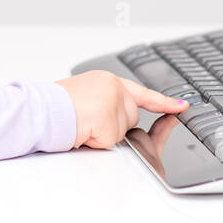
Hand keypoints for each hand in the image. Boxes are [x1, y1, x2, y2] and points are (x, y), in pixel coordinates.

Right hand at [54, 70, 189, 149]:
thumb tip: (118, 119)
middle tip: (87, 121)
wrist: (40, 110)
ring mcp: (113, 102)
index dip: (164, 102)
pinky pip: (109, 141)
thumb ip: (105, 103)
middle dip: (112, 126)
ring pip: (121, 132)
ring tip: (80, 124)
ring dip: (101, 134)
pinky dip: (94, 141)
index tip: (181, 106)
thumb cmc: (53, 107)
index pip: (142, 93)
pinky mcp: (109, 118)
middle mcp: (114, 87)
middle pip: (130, 118)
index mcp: (107, 80)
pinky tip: (81, 130)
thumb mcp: (84, 97)